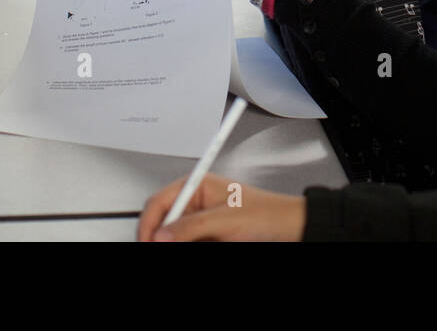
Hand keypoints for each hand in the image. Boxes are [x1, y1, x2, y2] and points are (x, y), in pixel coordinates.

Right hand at [137, 173, 305, 241]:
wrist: (289, 229)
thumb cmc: (267, 214)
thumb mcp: (225, 219)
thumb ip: (192, 226)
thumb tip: (160, 235)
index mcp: (197, 186)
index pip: (159, 202)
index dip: (149, 224)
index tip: (147, 242)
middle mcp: (195, 203)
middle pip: (163, 223)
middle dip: (160, 239)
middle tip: (159, 249)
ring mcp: (200, 222)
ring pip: (173, 238)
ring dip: (175, 244)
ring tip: (198, 243)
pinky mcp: (206, 237)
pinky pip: (188, 244)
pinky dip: (188, 246)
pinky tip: (203, 245)